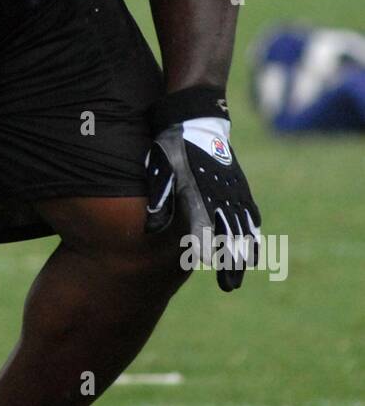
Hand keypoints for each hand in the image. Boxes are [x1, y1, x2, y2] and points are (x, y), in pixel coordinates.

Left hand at [144, 89, 260, 290]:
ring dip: (243, 252)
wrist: (194, 119)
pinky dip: (252, 234)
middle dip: (230, 260)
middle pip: (229, 232)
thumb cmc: (171, 147)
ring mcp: (233, 190)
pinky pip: (250, 215)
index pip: (202, 223)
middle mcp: (220, 193)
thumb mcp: (159, 167)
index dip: (203, 243)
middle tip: (230, 285)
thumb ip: (159, 197)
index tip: (203, 264)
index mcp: (198, 189)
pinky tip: (253, 251)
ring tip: (240, 275)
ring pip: (243, 227)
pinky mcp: (239, 187)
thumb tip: (152, 227)